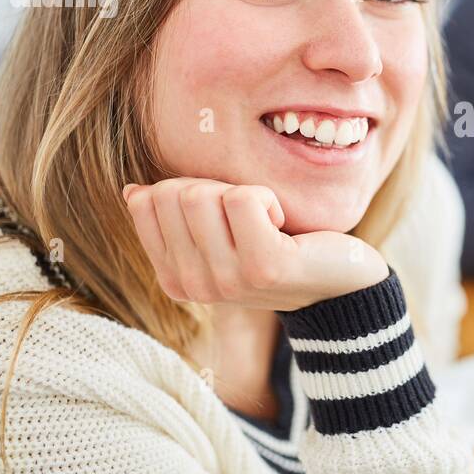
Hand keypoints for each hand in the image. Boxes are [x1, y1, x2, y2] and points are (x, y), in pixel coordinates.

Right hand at [122, 178, 388, 311]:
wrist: (339, 282)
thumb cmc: (279, 246)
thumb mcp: (219, 234)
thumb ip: (177, 216)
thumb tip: (134, 192)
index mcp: (174, 278)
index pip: (148, 202)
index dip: (190, 189)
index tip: (223, 215)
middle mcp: (193, 285)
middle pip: (175, 193)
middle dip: (215, 187)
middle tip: (249, 217)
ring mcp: (227, 280)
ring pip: (204, 194)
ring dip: (243, 194)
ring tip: (267, 224)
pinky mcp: (263, 267)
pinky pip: (244, 198)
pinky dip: (268, 198)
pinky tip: (283, 226)